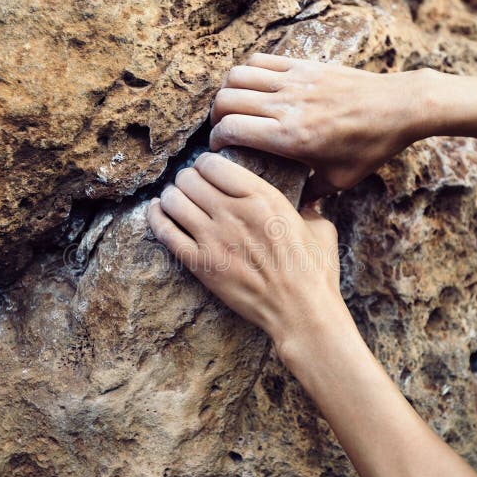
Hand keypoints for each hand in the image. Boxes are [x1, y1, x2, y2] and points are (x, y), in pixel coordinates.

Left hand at [147, 152, 343, 356]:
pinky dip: (156, 218)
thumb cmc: (314, 272)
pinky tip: (157, 212)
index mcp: (262, 196)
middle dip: (186, 179)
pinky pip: (165, 232)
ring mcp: (214, 238)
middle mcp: (234, 212)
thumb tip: (308, 201)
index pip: (213, 163)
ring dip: (171, 197)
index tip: (206, 171)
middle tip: (189, 187)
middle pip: (188, 179)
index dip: (205, 164)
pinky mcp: (200, 264)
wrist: (301, 312)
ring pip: (173, 200)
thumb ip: (308, 208)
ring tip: (175, 200)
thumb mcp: (320, 228)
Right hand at [210, 53, 434, 199]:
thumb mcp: (340, 181)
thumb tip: (293, 207)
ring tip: (234, 107)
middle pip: (226, 100)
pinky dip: (248, 71)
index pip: (231, 129)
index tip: (219, 149)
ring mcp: (295, 82)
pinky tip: (255, 87)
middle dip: (216, 117)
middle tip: (223, 129)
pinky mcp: (304, 66)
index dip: (216, 139)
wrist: (400, 107)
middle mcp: (286, 106)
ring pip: (238, 76)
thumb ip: (311, 193)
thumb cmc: (371, 146)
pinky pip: (261, 60)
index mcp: (290, 137)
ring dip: (228, 92)